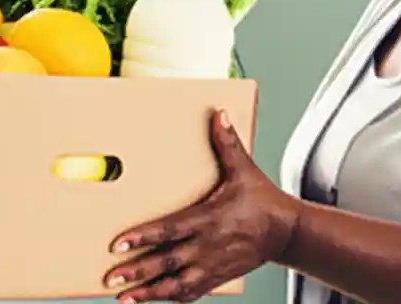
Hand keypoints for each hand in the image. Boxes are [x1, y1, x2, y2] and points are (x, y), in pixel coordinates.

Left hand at [103, 109, 300, 303]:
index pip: (169, 230)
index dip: (143, 237)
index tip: (118, 243)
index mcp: (209, 219)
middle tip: (112, 276)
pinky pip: (190, 293)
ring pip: (176, 284)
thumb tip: (218, 114)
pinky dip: (170, 298)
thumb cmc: (263, 201)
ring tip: (124, 297)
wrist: (288, 233)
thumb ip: (227, 143)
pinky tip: (150, 300)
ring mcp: (212, 266)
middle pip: (166, 262)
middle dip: (137, 270)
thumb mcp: (245, 169)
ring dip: (149, 293)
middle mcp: (207, 246)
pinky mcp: (217, 277)